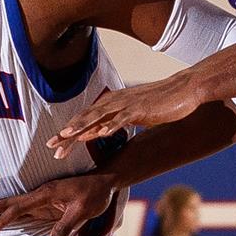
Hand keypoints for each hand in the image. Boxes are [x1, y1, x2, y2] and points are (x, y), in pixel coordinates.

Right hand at [0, 172, 115, 235]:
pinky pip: (21, 211)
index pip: (18, 209)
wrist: (104, 181)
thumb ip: (66, 226)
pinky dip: (6, 215)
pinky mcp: (45, 205)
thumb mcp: (83, 211)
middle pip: (7, 204)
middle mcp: (39, 195)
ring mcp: (40, 200)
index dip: (1, 220)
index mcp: (45, 194)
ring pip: (11, 207)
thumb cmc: (95, 194)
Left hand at [46, 73, 206, 156]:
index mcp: (112, 103)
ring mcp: (126, 104)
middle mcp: (115, 101)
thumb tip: (98, 132)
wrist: (184, 89)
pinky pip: (121, 118)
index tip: (55, 145)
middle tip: (51, 147)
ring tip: (66, 138)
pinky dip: (109, 126)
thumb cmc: (161, 102)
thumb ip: (115, 121)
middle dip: (67, 133)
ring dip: (81, 127)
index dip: (69, 132)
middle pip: (85, 118)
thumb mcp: (134, 113)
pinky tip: (98, 134)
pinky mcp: (140, 109)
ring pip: (98, 116)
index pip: (85, 119)